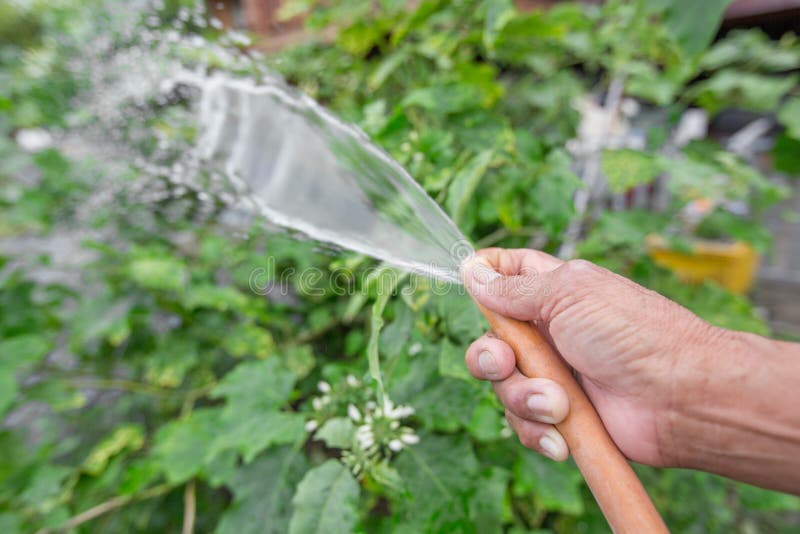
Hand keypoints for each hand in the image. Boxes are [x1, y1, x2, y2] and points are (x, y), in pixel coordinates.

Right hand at [462, 248, 715, 466]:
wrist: (680, 400)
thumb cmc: (633, 334)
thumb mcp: (569, 293)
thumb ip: (514, 287)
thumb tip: (471, 269)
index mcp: (552, 292)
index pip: (502, 275)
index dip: (482, 279)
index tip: (472, 288)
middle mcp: (548, 333)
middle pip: (490, 342)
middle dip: (492, 358)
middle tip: (508, 363)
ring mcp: (555, 376)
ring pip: (503, 388)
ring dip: (524, 398)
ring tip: (559, 405)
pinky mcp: (561, 417)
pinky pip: (524, 425)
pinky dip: (538, 431)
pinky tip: (562, 434)